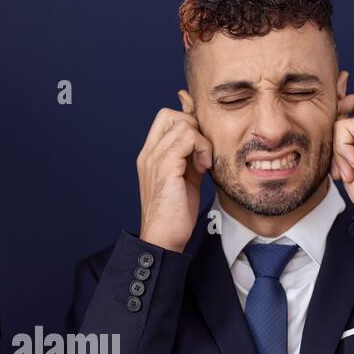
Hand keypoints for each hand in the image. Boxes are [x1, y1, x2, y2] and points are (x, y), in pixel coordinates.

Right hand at [136, 106, 212, 252]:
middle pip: (170, 114)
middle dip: (194, 128)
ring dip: (201, 141)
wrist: (164, 239)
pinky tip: (203, 168)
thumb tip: (205, 139)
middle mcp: (148, 153)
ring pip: (182, 123)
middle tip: (202, 153)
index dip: (188, 122)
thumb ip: (191, 156)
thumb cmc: (175, 214)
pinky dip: (202, 148)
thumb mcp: (186, 178)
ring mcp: (154, 158)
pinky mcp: (165, 166)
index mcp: (150, 155)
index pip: (166, 118)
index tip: (202, 144)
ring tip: (203, 164)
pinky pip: (188, 137)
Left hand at [330, 94, 353, 210]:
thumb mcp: (351, 165)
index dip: (343, 114)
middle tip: (332, 143)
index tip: (331, 132)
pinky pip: (343, 129)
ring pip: (342, 124)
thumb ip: (344, 145)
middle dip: (337, 116)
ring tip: (348, 172)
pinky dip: (341, 151)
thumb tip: (327, 132)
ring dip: (338, 151)